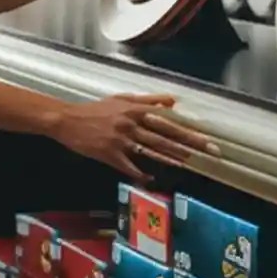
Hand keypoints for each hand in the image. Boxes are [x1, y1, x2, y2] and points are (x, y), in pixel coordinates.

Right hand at [52, 93, 219, 182]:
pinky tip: (151, 178)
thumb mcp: (122, 99)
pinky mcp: (109, 154)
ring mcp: (120, 140)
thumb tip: (172, 101)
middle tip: (209, 151)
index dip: (188, 129)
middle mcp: (130, 123)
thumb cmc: (96, 109)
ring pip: (150, 150)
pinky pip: (129, 166)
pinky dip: (140, 173)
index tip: (206, 136)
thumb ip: (149, 100)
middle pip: (165, 135)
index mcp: (135, 109)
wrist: (67, 120)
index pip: (168, 120)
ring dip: (171, 158)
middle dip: (189, 144)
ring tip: (189, 163)